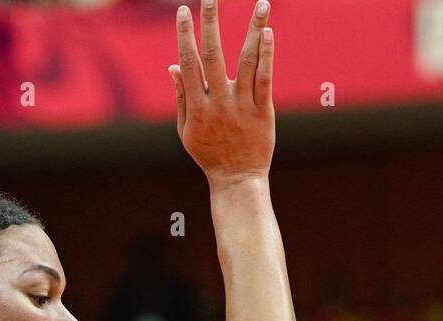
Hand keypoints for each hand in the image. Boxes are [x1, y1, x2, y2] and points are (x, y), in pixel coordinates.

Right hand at [169, 0, 274, 184]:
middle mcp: (219, 103)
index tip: (183, 11)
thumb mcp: (187, 130)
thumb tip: (174, 65)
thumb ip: (181, 97)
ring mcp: (242, 107)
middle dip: (211, 22)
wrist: (237, 180)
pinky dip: (267, 55)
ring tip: (262, 3)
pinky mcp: (263, 112)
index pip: (188, 63)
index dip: (185, 35)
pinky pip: (265, 79)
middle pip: (213, 55)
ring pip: (247, 61)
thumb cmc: (210, 154)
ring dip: (254, 29)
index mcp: (196, 107)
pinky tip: (269, 33)